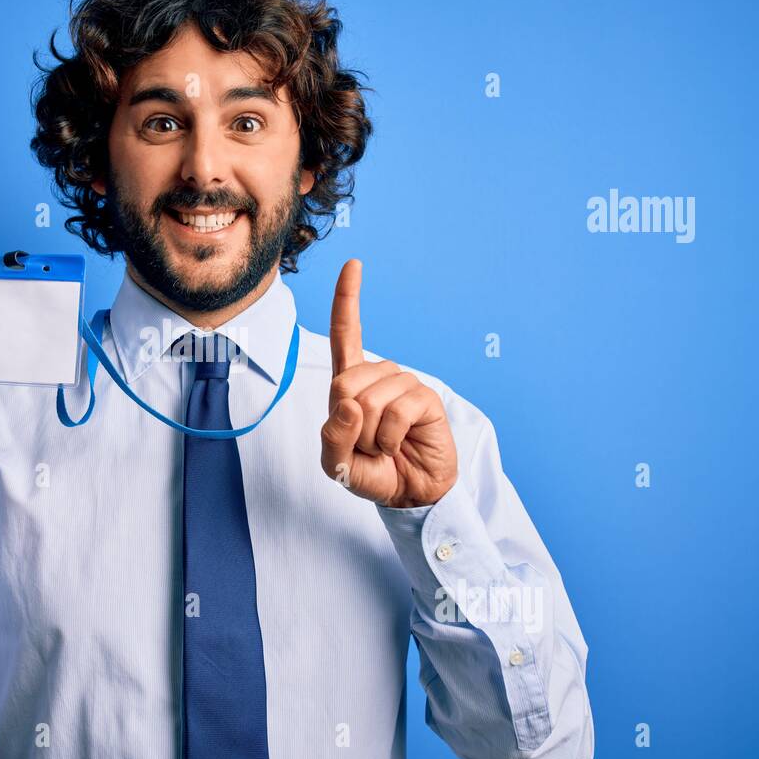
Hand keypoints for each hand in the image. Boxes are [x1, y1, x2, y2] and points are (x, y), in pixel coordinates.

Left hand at [320, 259, 457, 507]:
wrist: (408, 494)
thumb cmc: (371, 473)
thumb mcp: (337, 463)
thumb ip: (333, 436)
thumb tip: (350, 403)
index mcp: (350, 384)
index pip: (346, 335)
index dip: (347, 300)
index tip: (354, 265)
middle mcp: (377, 377)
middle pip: (345, 383)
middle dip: (349, 424)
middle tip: (365, 444)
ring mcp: (403, 384)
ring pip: (370, 400)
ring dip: (371, 435)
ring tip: (383, 446)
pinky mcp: (425, 398)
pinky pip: (396, 410)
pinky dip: (390, 438)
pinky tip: (399, 445)